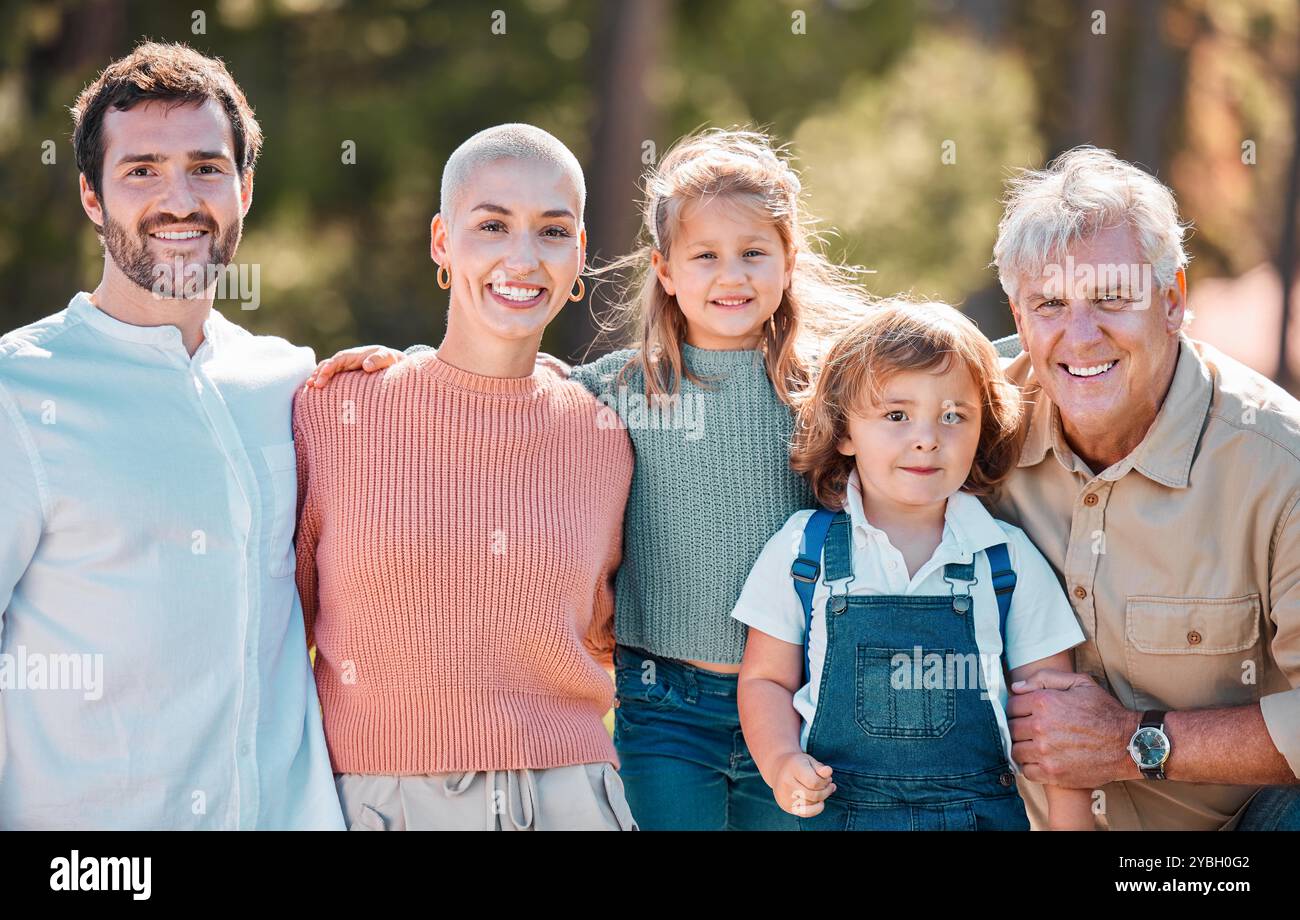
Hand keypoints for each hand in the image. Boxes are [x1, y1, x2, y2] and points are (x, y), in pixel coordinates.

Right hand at [306, 345, 403, 387]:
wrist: (390, 366)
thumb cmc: (388, 360)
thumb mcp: (386, 358)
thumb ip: (378, 360)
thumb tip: (367, 365)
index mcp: (353, 355)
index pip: (338, 359)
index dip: (330, 365)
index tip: (324, 372)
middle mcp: (345, 362)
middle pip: (328, 366)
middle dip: (319, 373)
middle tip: (313, 384)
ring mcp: (343, 370)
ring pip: (326, 373)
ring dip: (317, 379)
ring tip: (309, 388)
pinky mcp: (343, 379)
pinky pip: (330, 380)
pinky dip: (322, 384)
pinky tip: (315, 393)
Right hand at [771, 751, 835, 816]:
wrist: (778, 769)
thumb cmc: (798, 764)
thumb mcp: (809, 760)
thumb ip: (820, 767)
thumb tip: (829, 772)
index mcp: (793, 769)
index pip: (814, 782)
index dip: (825, 782)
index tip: (828, 778)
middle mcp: (786, 784)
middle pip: (813, 795)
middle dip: (826, 791)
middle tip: (829, 785)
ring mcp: (785, 797)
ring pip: (811, 805)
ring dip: (821, 799)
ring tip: (822, 790)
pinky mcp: (786, 806)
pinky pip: (805, 813)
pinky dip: (816, 809)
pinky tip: (818, 801)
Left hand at [1007, 669, 1140, 788]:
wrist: (1129, 744)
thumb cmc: (1105, 712)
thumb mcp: (1080, 683)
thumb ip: (1045, 679)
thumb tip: (1016, 687)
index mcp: (1044, 702)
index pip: (1011, 706)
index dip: (1017, 709)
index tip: (1025, 714)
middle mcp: (1041, 727)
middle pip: (1011, 728)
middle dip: (1019, 728)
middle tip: (1031, 731)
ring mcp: (1045, 752)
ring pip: (1015, 750)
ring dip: (1023, 748)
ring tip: (1035, 746)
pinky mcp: (1052, 773)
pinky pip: (1026, 771)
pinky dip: (1030, 766)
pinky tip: (1040, 760)